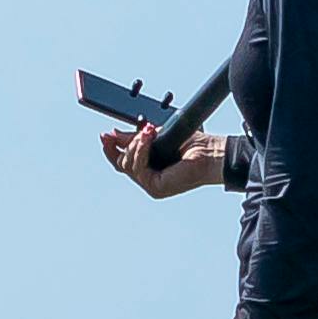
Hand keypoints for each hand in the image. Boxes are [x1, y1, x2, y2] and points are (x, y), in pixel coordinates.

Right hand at [106, 124, 233, 200]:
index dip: (111, 149)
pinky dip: (141, 150)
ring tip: (148, 131)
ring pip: (128, 165)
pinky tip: (148, 138)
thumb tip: (113, 134)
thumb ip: (136, 139)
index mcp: (151, 169)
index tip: (105, 135)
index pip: (123, 163)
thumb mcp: (158, 136)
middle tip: (133, 130)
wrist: (212, 153)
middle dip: (124, 144)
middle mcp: (150, 180)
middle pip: (122, 164)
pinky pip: (138, 167)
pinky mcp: (156, 188)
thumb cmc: (194, 145)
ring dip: (135, 144)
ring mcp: (152, 186)